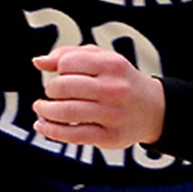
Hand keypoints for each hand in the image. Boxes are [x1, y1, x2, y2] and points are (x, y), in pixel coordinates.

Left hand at [29, 45, 164, 148]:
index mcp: (112, 64)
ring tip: (42, 108)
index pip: (67, 63)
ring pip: (64, 112)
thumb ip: (69, 54)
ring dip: (45, 110)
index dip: (59, 69)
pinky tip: (43, 125)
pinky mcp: (109, 137)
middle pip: (62, 87)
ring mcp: (112, 114)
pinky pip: (72, 135)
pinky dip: (51, 130)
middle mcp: (114, 88)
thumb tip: (38, 62)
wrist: (154, 109)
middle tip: (52, 93)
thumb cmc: (122, 81)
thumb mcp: (103, 59)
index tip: (63, 75)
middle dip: (50, 90)